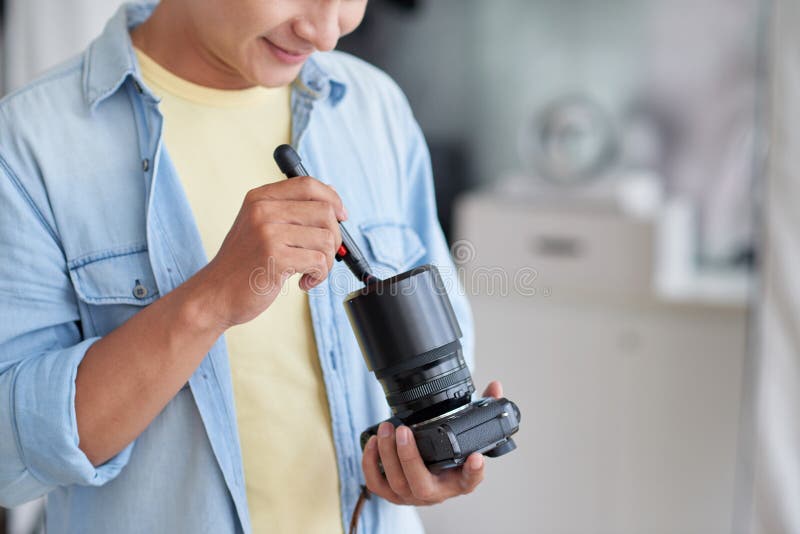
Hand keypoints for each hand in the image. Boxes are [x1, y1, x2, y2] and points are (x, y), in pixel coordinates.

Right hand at [196, 176, 345, 328]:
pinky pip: (319, 261)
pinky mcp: (275, 257)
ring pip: (326, 238)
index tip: (342, 216)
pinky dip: (319, 276)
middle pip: (325, 212)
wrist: (214, 295)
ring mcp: (268, 232)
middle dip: (334, 237)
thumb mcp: (260, 227)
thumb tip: (332, 197)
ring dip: (326, 261)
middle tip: (322, 255)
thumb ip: (291, 210)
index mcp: (259, 198)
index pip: (308, 184)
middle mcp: (263, 210)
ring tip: (309, 271)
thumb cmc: (244, 264)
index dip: (332, 199)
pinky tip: (303, 282)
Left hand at [362, 381, 503, 505]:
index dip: (473, 471)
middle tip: (404, 430)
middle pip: (421, 485)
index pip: (470, 480)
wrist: (430, 480)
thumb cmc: (447, 462)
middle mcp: (435, 493)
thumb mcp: (466, 440)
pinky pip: (376, 483)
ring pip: (396, 483)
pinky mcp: (390, 493)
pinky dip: (371, 463)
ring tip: (386, 428)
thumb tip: (494, 387)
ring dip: (387, 455)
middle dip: (409, 456)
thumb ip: (481, 412)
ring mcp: (411, 495)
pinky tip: (374, 442)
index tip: (475, 457)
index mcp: (458, 481)